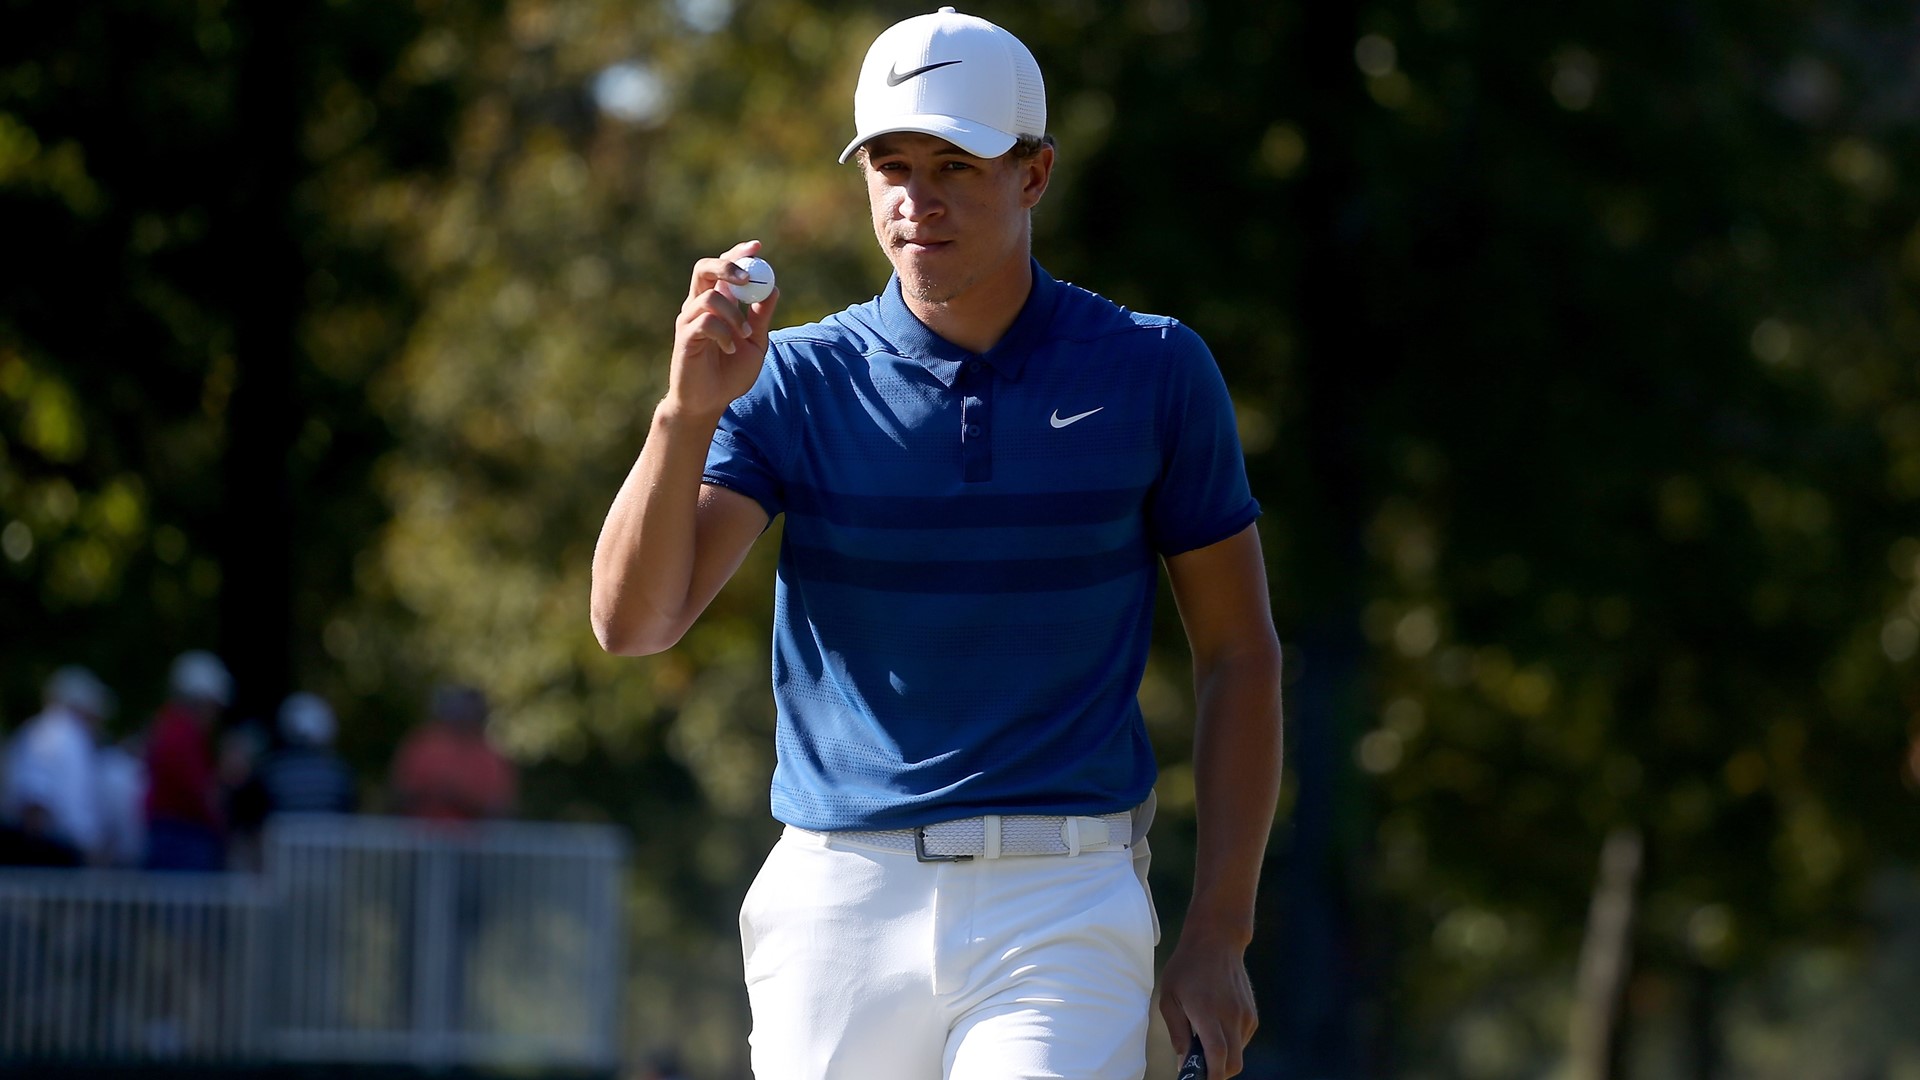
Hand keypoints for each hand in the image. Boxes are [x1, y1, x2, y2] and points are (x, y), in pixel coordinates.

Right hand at [667, 239, 780, 418]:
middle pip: (705, 268)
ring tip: (745, 336)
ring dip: (734, 314)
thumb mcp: (755, 343)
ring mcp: (689, 320)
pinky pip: (705, 322)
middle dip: (727, 266)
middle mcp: (699, 306)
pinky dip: (724, 333)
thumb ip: (761, 317)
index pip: (723, 268)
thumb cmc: (730, 374)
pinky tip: (730, 349)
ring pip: (709, 297)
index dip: (738, 254)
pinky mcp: (685, 337)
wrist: (709, 402)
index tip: (757, 246)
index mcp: (718, 303)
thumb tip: (773, 288)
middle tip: (747, 277)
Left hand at [1158, 923, 1257, 1077]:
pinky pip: (1243, 1041)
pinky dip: (1231, 1044)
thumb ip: (1177, 1033)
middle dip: (1218, 1074)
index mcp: (1207, 1013)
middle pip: (1233, 1063)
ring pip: (1238, 1053)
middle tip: (1200, 1069)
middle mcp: (1231, 1016)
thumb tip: (1182, 1063)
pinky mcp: (1252, 1014)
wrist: (1216, 941)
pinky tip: (1216, 1028)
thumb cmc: (1186, 968)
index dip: (1212, 1075)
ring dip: (1223, 1057)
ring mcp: (1245, 1015)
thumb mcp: (1170, 998)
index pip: (1217, 1055)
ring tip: (1204, 1041)